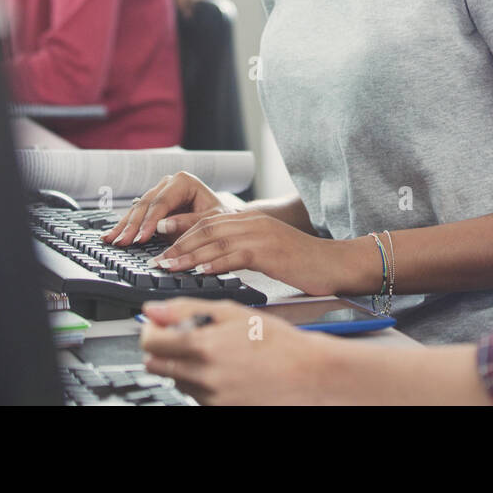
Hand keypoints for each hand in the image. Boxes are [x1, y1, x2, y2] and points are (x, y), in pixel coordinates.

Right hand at [101, 171, 230, 246]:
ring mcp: (158, 193)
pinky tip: (111, 235)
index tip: (142, 237)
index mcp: (184, 181)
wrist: (221, 221)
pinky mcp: (152, 206)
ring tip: (112, 240)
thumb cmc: (219, 219)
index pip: (162, 202)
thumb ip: (187, 223)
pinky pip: (136, 216)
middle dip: (133, 225)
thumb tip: (162, 226)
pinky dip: (125, 227)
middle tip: (122, 242)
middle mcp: (168, 184)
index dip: (150, 221)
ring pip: (137, 209)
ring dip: (124, 227)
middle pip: (146, 205)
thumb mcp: (210, 221)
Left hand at [140, 297, 331, 404]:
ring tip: (214, 353)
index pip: (150, 342)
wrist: (306, 375)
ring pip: (175, 380)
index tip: (160, 325)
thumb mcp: (232, 313)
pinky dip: (200, 382)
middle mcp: (202, 376)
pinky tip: (224, 370)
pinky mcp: (217, 410)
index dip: (151, 330)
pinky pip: (194, 395)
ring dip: (183, 365)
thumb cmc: (277, 342)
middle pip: (155, 364)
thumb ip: (187, 309)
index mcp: (203, 346)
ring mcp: (209, 398)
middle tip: (183, 336)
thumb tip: (153, 310)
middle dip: (162, 348)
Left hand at [148, 209, 364, 295]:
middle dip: (177, 245)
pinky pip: (235, 254)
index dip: (182, 233)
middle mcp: (253, 221)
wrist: (335, 263)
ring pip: (215, 241)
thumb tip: (213, 264)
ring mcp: (261, 233)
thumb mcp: (268, 251)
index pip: (207, 222)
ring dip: (188, 255)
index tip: (161, 246)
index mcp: (251, 220)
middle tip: (157, 261)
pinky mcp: (269, 250)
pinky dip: (214, 263)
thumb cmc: (303, 263)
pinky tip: (200, 272)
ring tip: (168, 268)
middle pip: (205, 228)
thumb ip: (242, 251)